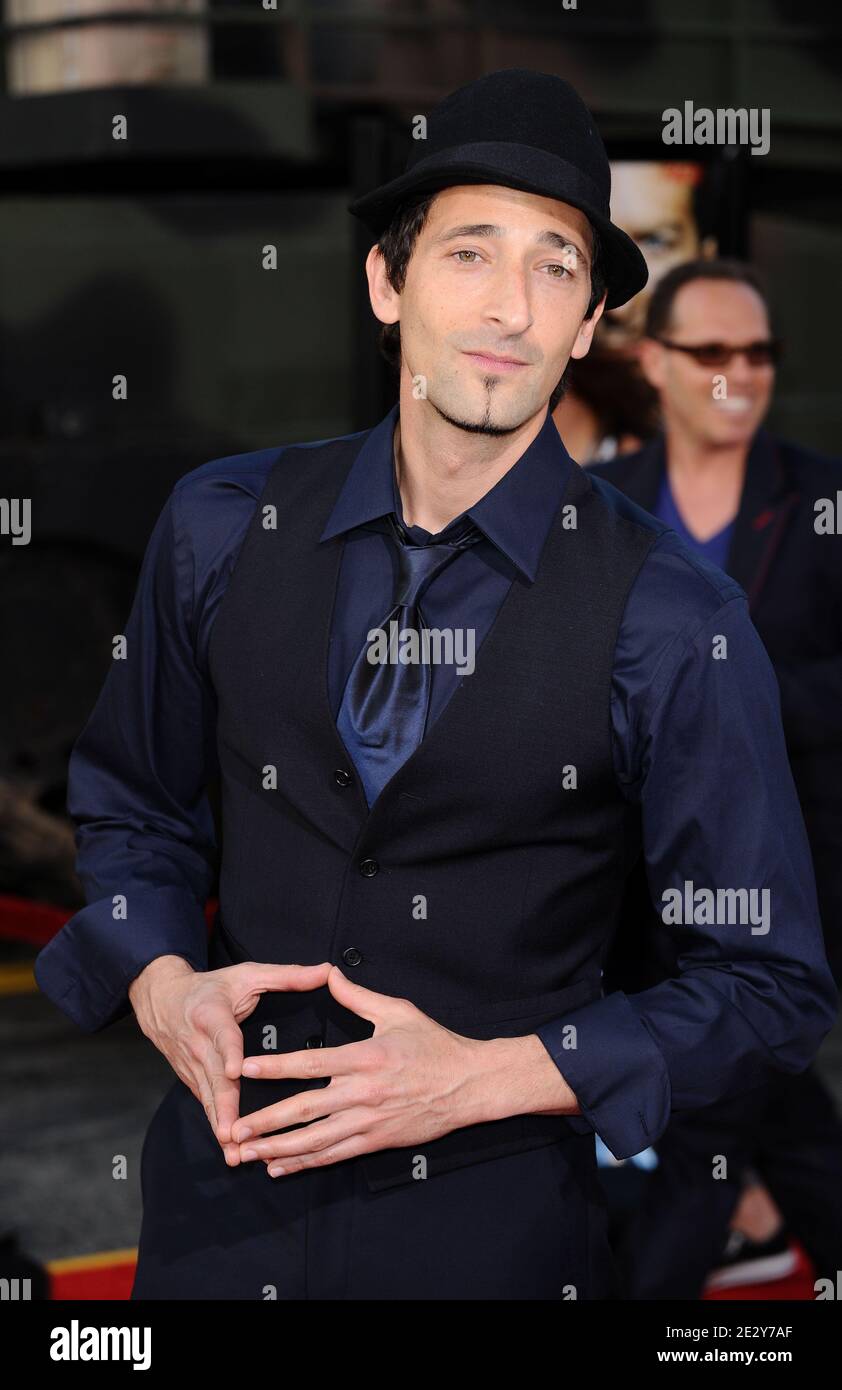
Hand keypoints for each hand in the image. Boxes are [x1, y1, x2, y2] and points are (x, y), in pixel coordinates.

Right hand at [128, 955, 331, 1163]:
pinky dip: (217, 1125)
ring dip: (220, 1124)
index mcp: (213, 1016)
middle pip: (214, 1078)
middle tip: (233, 1133)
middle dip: (224, 1107)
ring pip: (209, 1098)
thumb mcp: (247, 974)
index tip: (235, 1071)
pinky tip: (230, 1150)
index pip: (224, 1036)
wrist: (163, 1000)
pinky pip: (207, 1104)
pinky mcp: (193, 1080)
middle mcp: (200, 1045)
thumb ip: (287, 976)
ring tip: (234, 1151)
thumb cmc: (211, 988)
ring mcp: (194, 1066)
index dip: (229, 1053)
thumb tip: (326, 972)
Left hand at [231, 965, 511, 1174]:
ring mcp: (369, 1121)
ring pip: (315, 1139)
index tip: (245, 1068)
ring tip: (248, 1152)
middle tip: (235, 1128)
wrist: (469, 1084)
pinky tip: (282, 1166)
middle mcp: (363, 1092)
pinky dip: (306, 1162)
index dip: (275, 1067)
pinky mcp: (377, 1141)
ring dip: (279, 1148)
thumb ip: (358, 997)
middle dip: (266, 1120)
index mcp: (365, 1057)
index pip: (311, 1062)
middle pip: (305, 1109)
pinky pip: (335, 1155)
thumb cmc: (435, 1045)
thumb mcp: (398, 1011)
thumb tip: (330, 974)